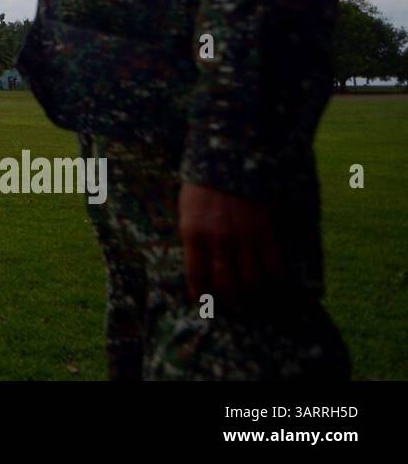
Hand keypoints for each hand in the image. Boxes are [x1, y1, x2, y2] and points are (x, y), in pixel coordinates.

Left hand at [179, 182, 283, 310]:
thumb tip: (197, 264)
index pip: (196, 276)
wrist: (231, 155)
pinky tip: (276, 285)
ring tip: (257, 301)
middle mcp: (218, 239)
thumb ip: (192, 236)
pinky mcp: (267, 231)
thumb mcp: (187, 208)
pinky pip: (274, 266)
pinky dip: (277, 281)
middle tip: (238, 308)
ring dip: (256, 297)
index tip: (206, 305)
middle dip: (233, 302)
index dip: (202, 296)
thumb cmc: (204, 183)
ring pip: (252, 281)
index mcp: (193, 233)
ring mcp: (244, 236)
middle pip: (227, 285)